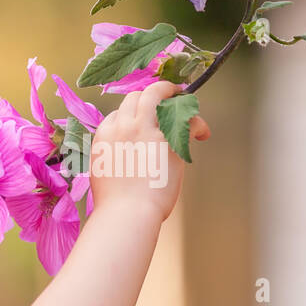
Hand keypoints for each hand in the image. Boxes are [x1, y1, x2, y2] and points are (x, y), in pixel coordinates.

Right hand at [88, 80, 210, 224]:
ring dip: (170, 92)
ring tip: (182, 97)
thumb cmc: (115, 203)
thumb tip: (124, 155)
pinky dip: (197, 123)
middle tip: (165, 97)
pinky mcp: (168, 139)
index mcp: (104, 135)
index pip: (118, 113)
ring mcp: (146, 129)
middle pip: (136, 97)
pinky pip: (187, 119)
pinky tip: (202, 133)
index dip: (132, 116)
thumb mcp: (102, 171)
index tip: (144, 123)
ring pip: (156, 94)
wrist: (127, 213)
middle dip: (151, 95)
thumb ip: (112, 156)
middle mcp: (124, 126)